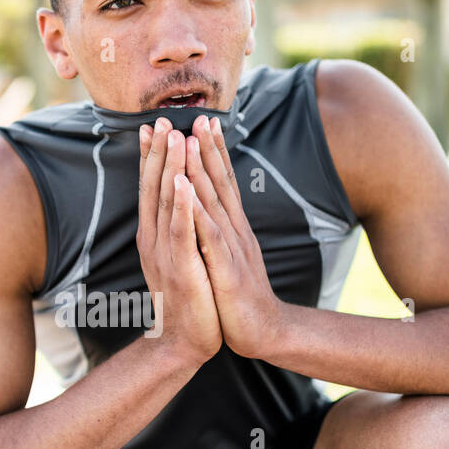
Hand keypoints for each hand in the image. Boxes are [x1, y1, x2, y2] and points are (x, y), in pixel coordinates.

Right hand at [137, 119, 222, 365]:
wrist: (186, 342)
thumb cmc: (189, 300)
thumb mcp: (179, 259)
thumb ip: (176, 232)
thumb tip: (175, 206)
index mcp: (156, 236)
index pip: (151, 189)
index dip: (152, 156)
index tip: (153, 125)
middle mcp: (155, 240)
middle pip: (155, 188)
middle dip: (159, 151)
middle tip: (162, 118)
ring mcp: (165, 254)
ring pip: (166, 202)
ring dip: (170, 167)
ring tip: (174, 136)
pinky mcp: (181, 269)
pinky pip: (180, 231)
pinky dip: (181, 204)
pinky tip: (183, 181)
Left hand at [183, 115, 284, 358]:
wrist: (263, 332)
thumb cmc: (240, 296)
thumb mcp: (230, 258)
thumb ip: (222, 234)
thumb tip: (212, 212)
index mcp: (232, 229)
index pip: (223, 183)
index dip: (214, 152)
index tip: (204, 122)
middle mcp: (234, 231)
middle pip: (221, 183)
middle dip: (209, 149)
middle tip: (200, 115)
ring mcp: (231, 248)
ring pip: (214, 202)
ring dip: (201, 170)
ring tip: (188, 139)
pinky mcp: (226, 269)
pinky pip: (209, 236)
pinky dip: (197, 212)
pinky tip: (186, 192)